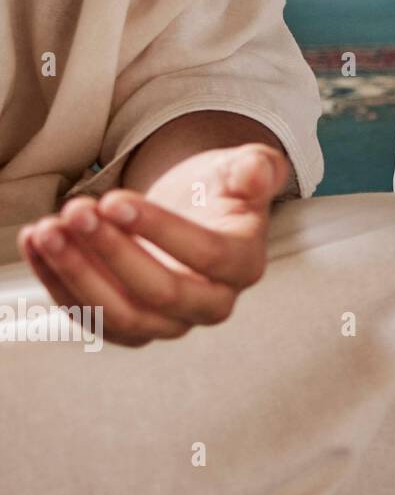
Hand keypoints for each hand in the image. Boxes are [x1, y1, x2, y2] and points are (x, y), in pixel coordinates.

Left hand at [17, 144, 287, 346]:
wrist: (194, 212)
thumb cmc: (219, 191)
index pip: (206, 256)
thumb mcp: (245, 168)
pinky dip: (56, 282)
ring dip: (76, 273)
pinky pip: (89, 316)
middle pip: (160, 292)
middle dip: (111, 251)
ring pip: (119, 314)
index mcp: (244, 264)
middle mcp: (211, 304)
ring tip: (47, 230)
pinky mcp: (128, 326)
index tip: (116, 201)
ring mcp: (168, 322)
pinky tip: (36, 243)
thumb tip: (256, 171)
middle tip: (76, 213)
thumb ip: (256, 167)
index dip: (159, 230)